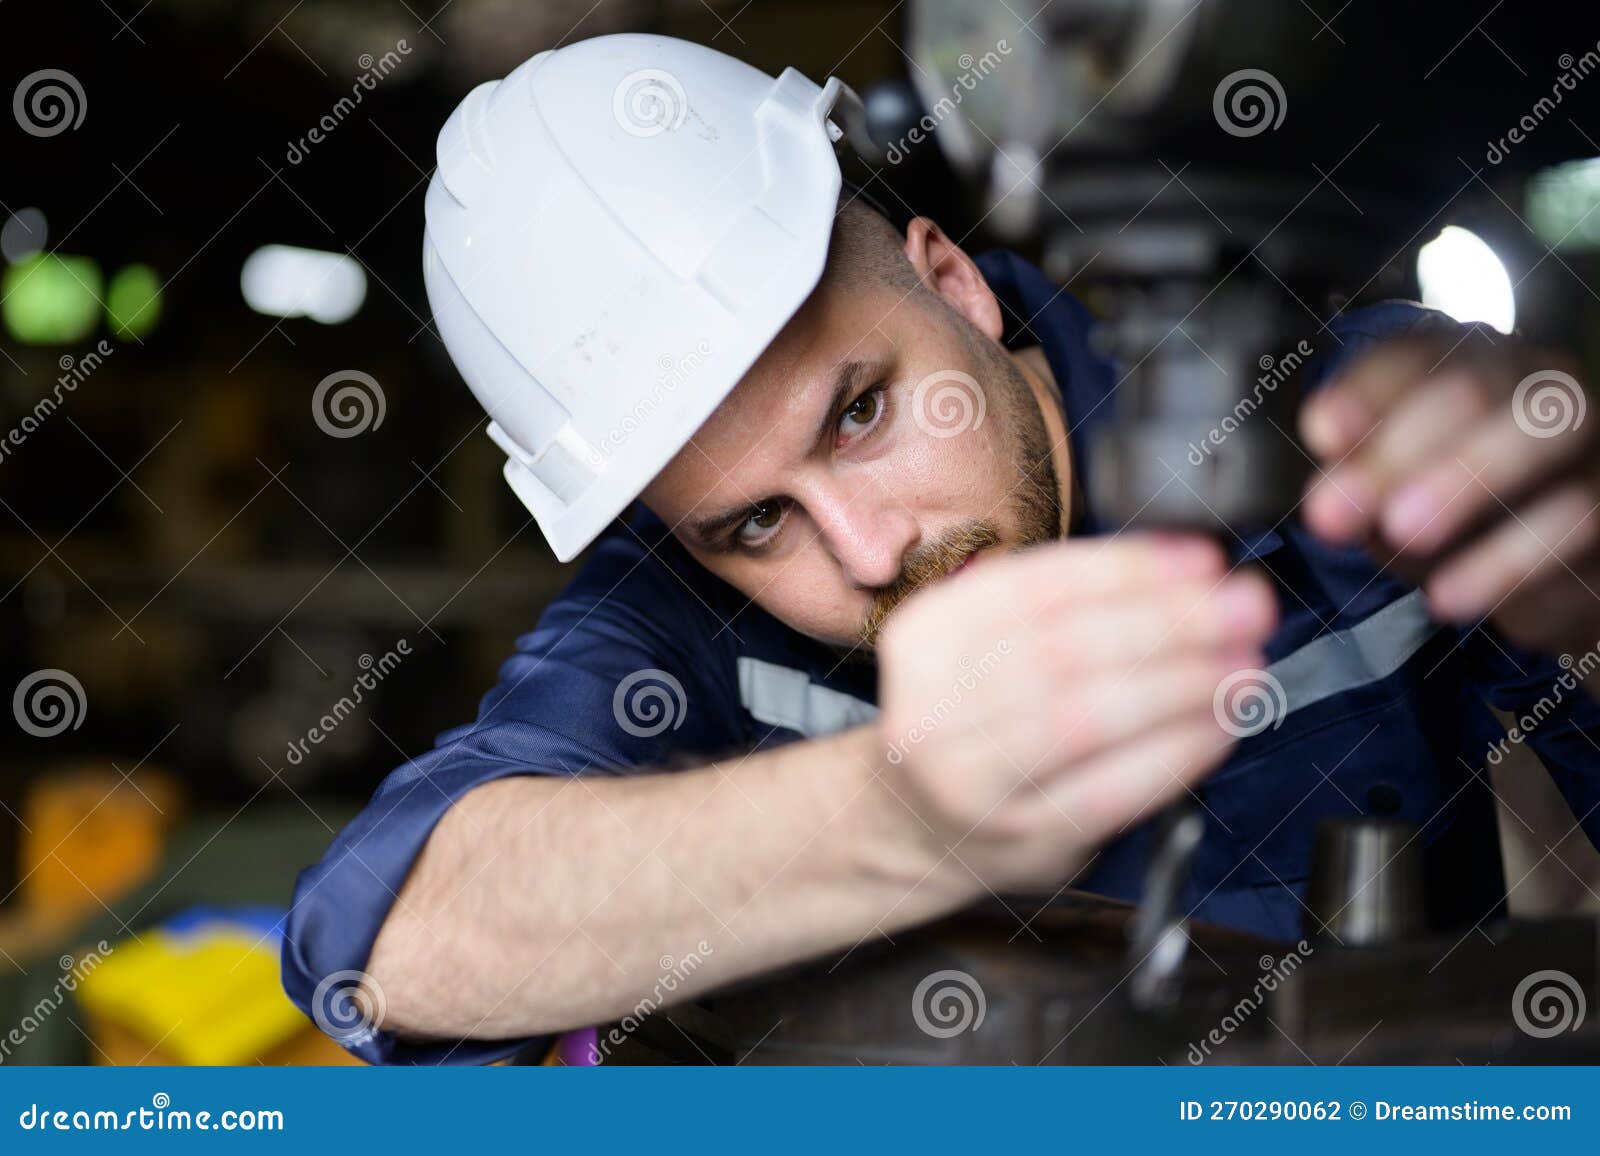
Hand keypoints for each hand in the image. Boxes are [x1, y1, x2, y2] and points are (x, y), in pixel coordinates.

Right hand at [873, 533, 1277, 893]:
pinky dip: (1177, 752)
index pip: (1035, 586)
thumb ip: (1060, 607)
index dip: (1129, 569)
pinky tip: (1218, 725)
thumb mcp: (979, 646)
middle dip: (1172, 622)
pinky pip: (1113, 789)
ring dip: (1184, 684)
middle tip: (1246, 605)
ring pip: (1091, 717)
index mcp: (925, 636)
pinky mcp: (1022, 837)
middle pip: (1068, 650)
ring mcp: (973, 780)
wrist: (920, 827)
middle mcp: (934, 707)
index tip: (1202, 559)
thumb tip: (1184, 573)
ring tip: (1243, 662)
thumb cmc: (971, 722)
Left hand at [1300, 333, 1599, 656]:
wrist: (1529, 573)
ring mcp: (1584, 439)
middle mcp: (1531, 383)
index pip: (1409, 358)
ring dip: (1465, 481)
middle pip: (1474, 387)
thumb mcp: (1384, 490)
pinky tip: (1448, 593)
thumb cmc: (1442, 506)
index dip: (1364, 392)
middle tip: (1340, 507)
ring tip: (1400, 534)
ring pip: (1546, 432)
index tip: (1324, 432)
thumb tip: (1328, 438)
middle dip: (1399, 448)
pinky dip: (1504, 560)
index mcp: (1459, 364)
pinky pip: (1576, 518)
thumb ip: (1354, 467)